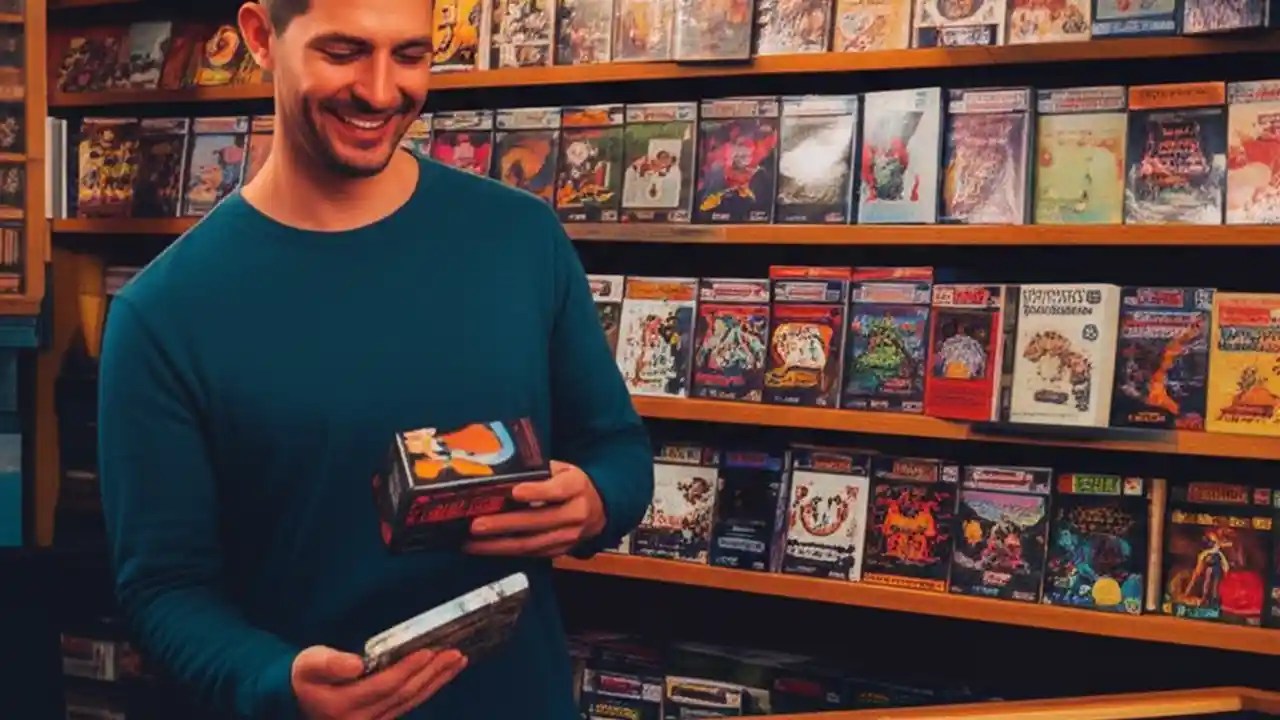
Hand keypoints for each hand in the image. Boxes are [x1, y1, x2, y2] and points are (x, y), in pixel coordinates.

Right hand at [291, 645, 466, 719]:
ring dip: (436, 681)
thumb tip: (356, 664)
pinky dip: (427, 688)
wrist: (295, 696)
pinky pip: (408, 705)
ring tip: (457, 661)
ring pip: (410, 702)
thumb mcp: (310, 663)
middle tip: (455, 653)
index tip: (429, 651)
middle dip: (431, 673)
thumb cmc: (305, 675)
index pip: (384, 686)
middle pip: (404, 695)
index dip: (408, 669)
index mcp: (343, 706)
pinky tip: (441, 674)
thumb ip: (331, 664)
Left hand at [465, 460, 605, 556]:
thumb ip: (539, 470)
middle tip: (477, 524)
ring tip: (473, 541)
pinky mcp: (558, 551)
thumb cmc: (572, 485)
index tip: (515, 492)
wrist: (598, 509)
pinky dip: (505, 551)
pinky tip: (485, 548)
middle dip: (504, 524)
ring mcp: (567, 536)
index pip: (558, 490)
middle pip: (538, 521)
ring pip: (530, 543)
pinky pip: (530, 553)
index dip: (537, 491)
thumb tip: (502, 471)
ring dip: (498, 544)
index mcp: (577, 487)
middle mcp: (575, 514)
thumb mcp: (563, 469)